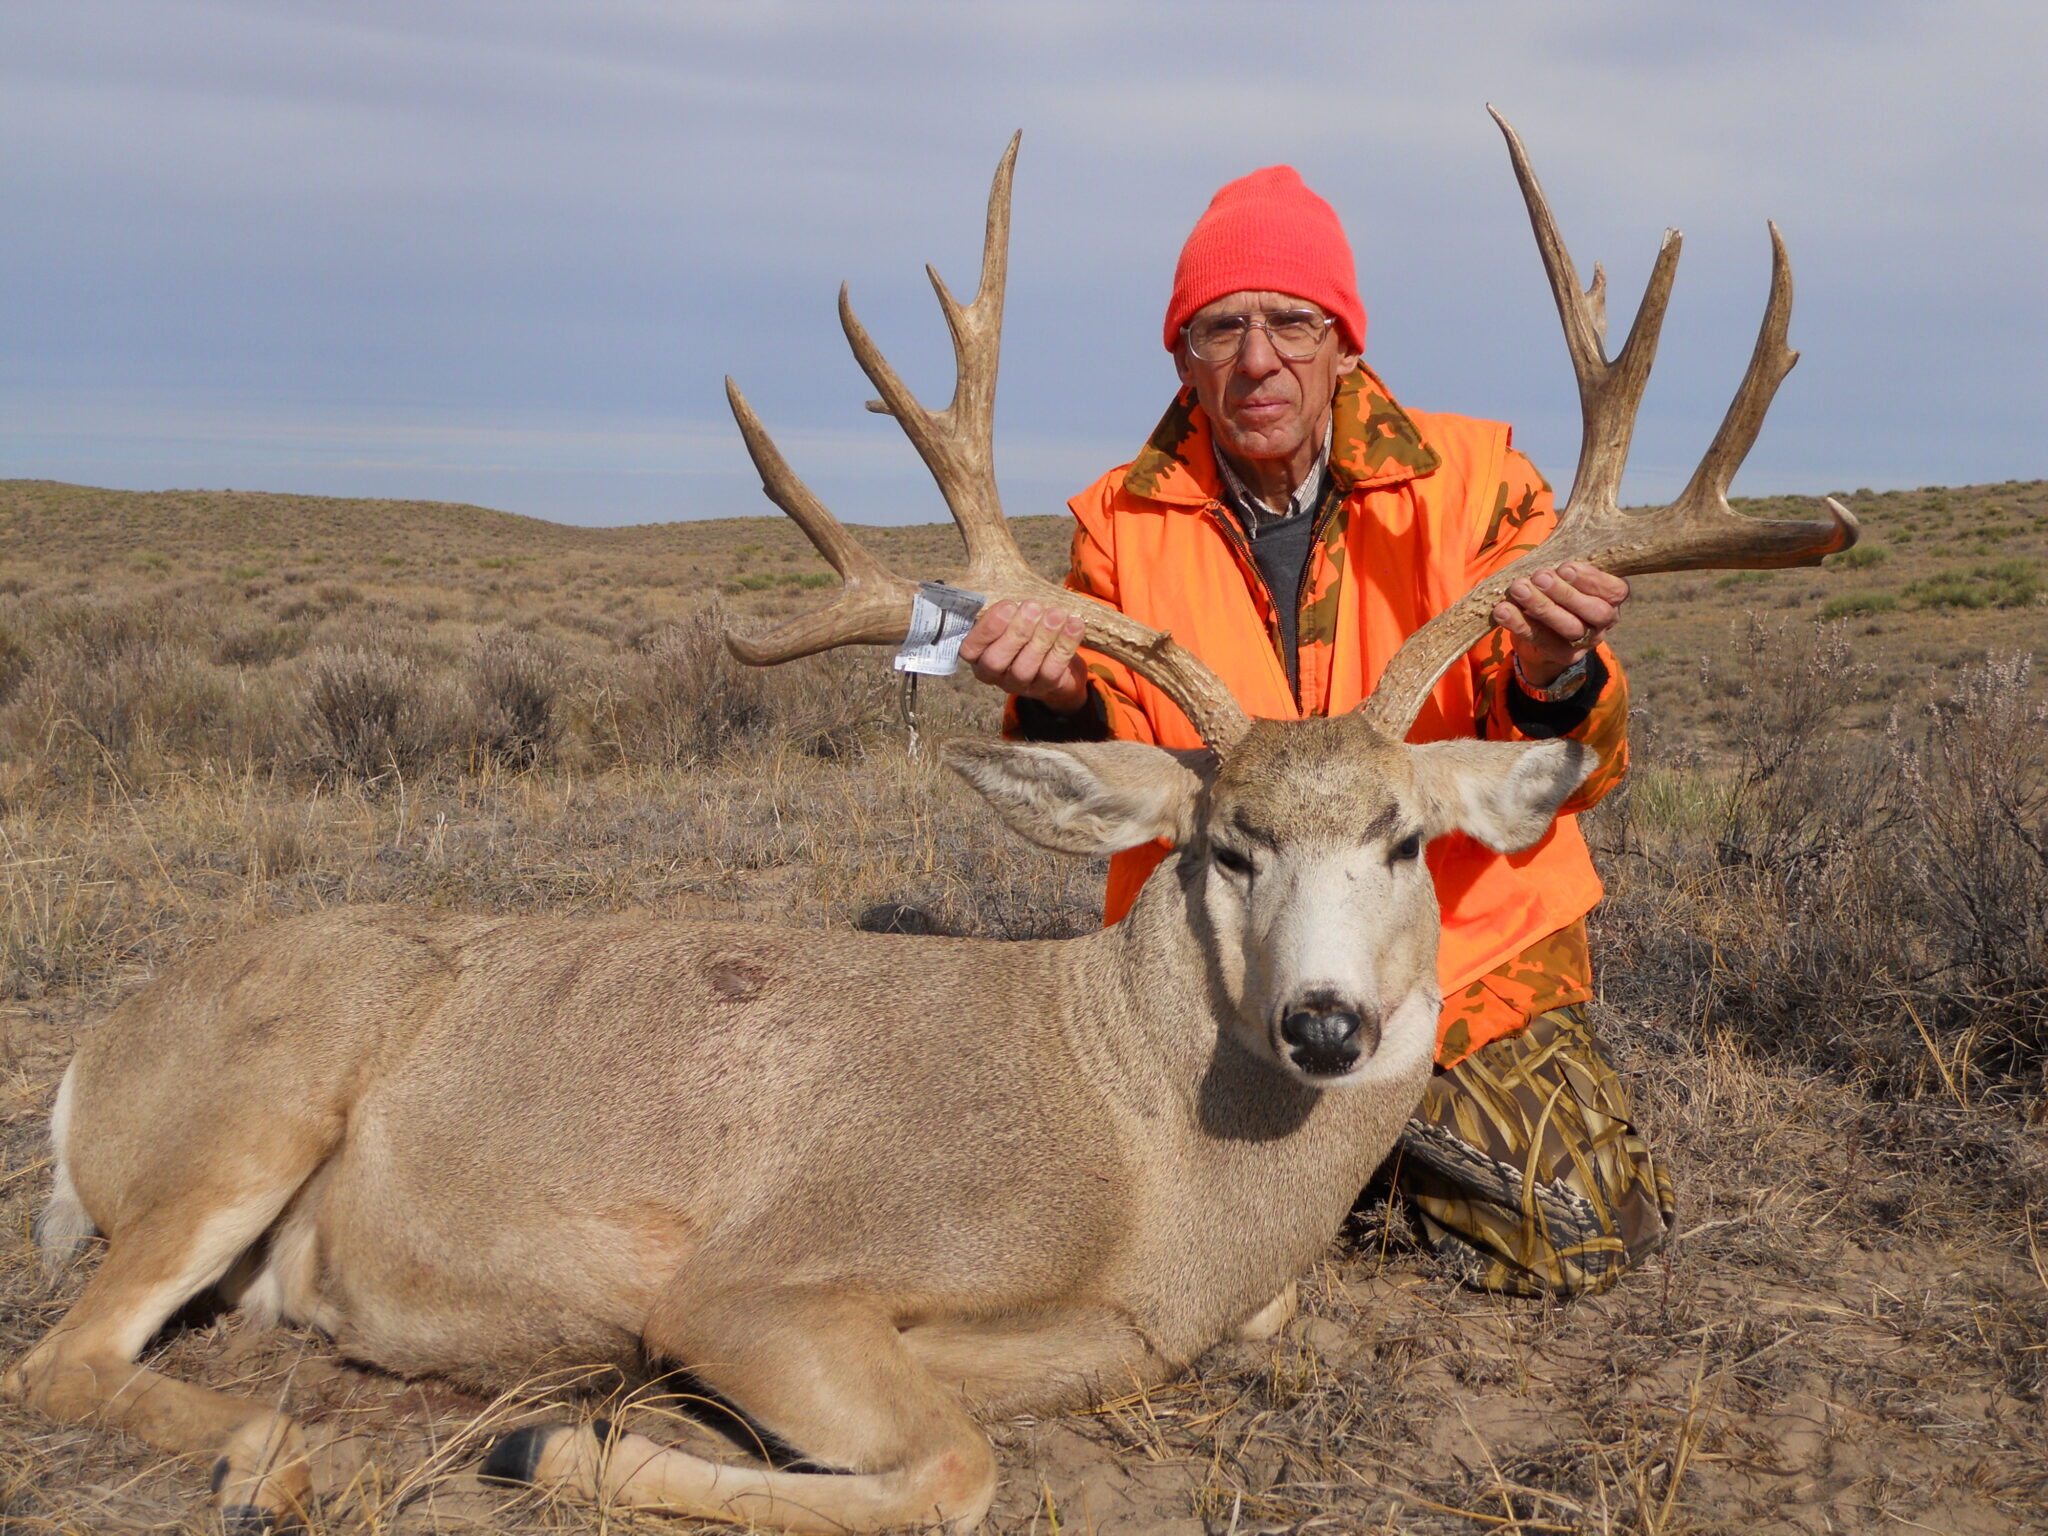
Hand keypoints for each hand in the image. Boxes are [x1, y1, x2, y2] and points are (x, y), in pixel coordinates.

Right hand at [957, 599, 1090, 711]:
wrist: (1057, 654)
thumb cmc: (1026, 626)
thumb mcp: (1011, 611)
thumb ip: (1004, 597)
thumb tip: (996, 551)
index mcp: (977, 654)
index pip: (970, 648)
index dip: (988, 628)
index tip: (1008, 605)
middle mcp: (994, 673)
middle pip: (996, 661)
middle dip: (1016, 632)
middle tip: (1033, 607)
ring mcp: (1019, 684)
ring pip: (1025, 668)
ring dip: (1042, 638)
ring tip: (1056, 613)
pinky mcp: (1046, 686)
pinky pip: (1053, 669)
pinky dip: (1065, 645)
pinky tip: (1074, 624)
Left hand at [1492, 562, 1628, 687]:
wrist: (1545, 627)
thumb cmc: (1558, 585)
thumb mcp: (1567, 569)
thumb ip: (1567, 555)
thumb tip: (1556, 532)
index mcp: (1612, 595)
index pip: (1614, 590)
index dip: (1591, 579)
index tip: (1565, 567)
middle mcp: (1605, 620)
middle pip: (1594, 611)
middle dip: (1566, 593)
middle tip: (1540, 577)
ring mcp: (1586, 640)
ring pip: (1570, 627)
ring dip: (1543, 607)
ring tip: (1519, 588)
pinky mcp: (1564, 654)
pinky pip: (1542, 640)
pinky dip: (1520, 624)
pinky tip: (1503, 610)